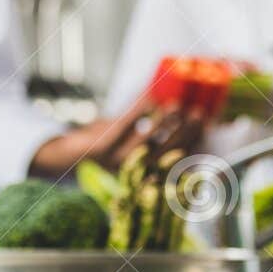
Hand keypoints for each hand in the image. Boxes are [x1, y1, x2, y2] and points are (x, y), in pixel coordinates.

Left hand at [29, 102, 204, 177]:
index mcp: (145, 174)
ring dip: (163, 122)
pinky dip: (138, 111)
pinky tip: (149, 97)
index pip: (176, 160)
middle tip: (196, 112)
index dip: (193, 141)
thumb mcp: (131, 141)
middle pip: (165, 152)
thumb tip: (180, 106)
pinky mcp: (100, 149)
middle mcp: (132, 174)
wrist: (65, 157)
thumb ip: (151, 132)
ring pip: (146, 141)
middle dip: (183, 131)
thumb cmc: (105, 145)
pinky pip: (123, 127)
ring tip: (176, 104)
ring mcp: (116, 162)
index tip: (207, 122)